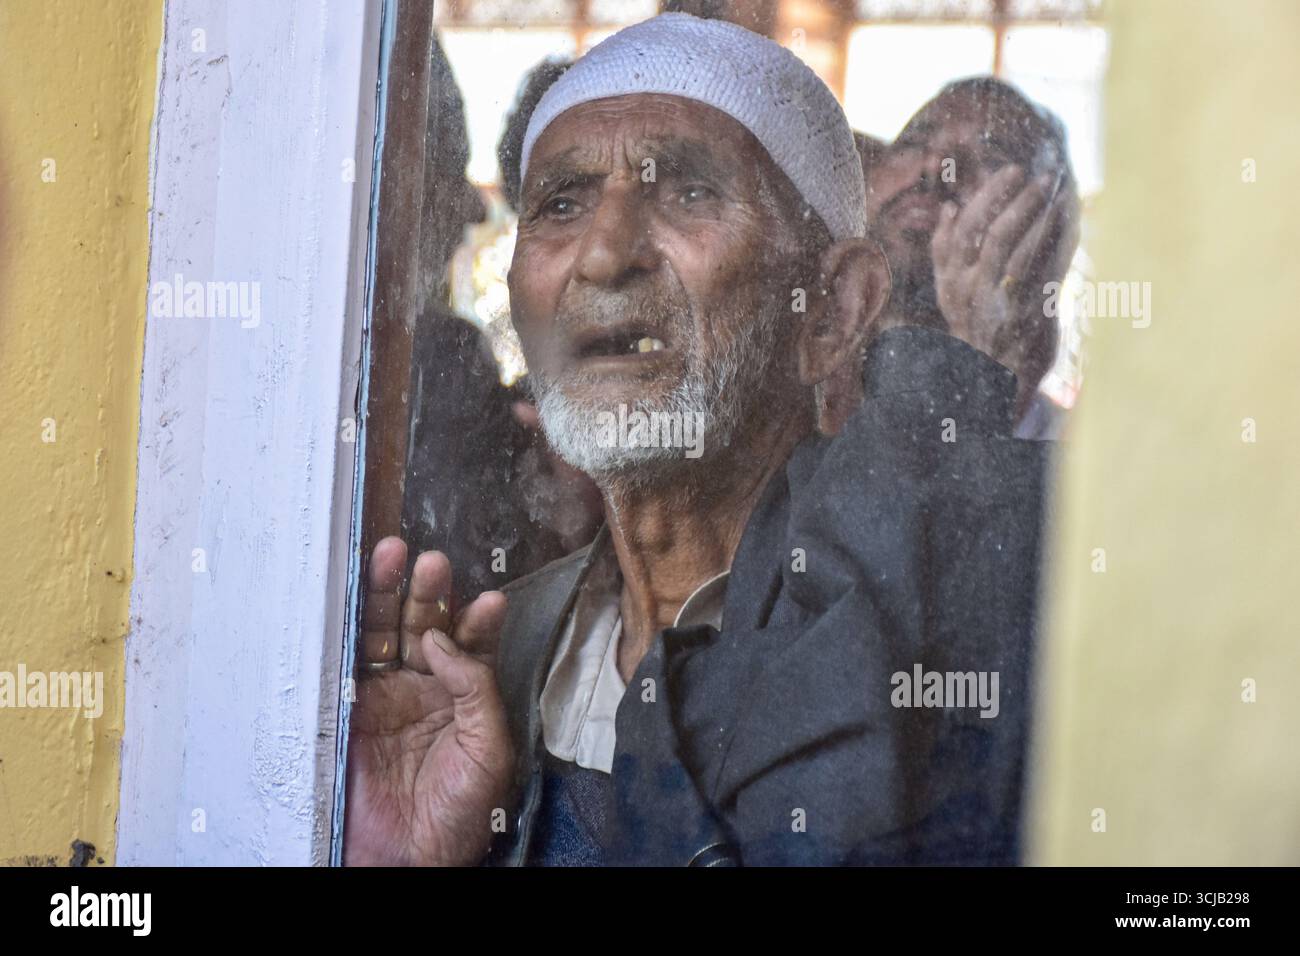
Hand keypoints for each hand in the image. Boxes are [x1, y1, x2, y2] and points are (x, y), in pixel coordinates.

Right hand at [343, 537, 512, 865]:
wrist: (406, 858)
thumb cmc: (459, 813)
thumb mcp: (490, 747)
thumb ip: (477, 687)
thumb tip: (443, 639)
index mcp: (462, 698)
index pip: (470, 644)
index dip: (476, 619)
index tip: (487, 599)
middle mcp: (421, 690)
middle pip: (422, 626)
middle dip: (428, 593)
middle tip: (431, 563)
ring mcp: (380, 696)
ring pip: (381, 631)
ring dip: (387, 594)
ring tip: (394, 557)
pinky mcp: (344, 707)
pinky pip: (344, 658)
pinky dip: (348, 626)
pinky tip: (357, 599)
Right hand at [931, 165, 1073, 384]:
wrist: (995, 375)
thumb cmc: (976, 323)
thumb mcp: (950, 291)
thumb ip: (944, 250)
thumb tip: (949, 208)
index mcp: (952, 281)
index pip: (962, 231)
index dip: (987, 197)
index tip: (1011, 171)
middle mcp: (972, 292)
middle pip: (990, 236)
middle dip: (1014, 199)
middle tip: (1035, 173)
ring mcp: (1002, 303)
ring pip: (1018, 250)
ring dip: (1037, 213)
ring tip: (1052, 186)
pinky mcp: (1030, 313)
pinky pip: (1044, 268)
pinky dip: (1056, 237)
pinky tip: (1066, 215)